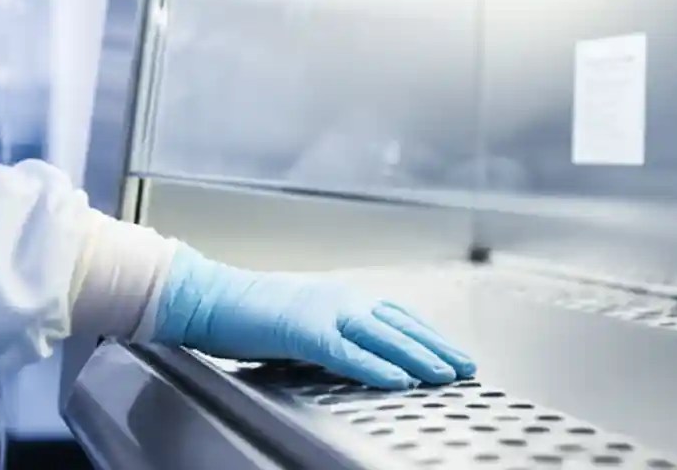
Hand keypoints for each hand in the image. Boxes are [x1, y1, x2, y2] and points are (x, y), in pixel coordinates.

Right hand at [152, 245, 475, 389]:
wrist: (211, 298)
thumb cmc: (251, 312)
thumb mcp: (304, 317)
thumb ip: (335, 329)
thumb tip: (362, 349)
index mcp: (343, 296)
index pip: (398, 315)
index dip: (429, 335)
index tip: (454, 352)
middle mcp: (342, 299)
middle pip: (401, 324)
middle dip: (437, 346)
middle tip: (465, 367)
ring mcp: (325, 313)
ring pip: (384, 337)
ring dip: (419, 357)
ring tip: (446, 375)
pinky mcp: (306, 332)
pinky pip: (349, 353)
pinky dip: (377, 367)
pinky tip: (400, 380)